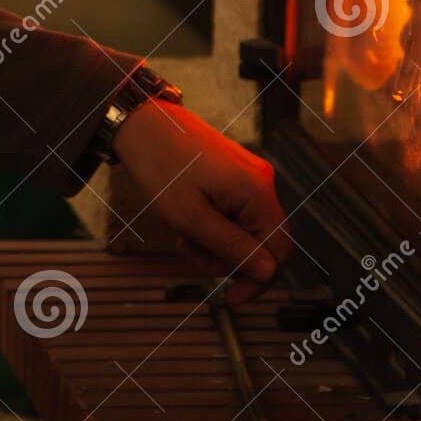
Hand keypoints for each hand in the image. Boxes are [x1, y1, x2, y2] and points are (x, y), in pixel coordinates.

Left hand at [110, 98, 292, 303]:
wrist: (140, 122)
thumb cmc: (160, 165)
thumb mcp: (190, 217)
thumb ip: (231, 247)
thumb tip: (267, 273)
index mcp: (256, 191)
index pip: (280, 251)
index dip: (259, 280)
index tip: (230, 297)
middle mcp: (260, 181)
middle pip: (262, 242)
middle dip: (227, 258)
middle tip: (190, 252)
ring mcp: (248, 175)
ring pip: (244, 229)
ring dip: (215, 242)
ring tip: (183, 233)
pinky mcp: (233, 173)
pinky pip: (233, 212)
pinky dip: (212, 224)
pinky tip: (187, 219)